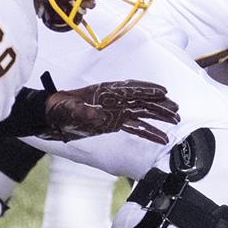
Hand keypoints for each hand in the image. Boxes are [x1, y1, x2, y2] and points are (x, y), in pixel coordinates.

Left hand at [41, 78, 179, 143]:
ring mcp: (116, 111)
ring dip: (159, 116)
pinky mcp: (114, 123)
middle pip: (142, 100)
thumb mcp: (69, 110)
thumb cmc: (60, 109)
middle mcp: (115, 100)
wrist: (52, 116)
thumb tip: (96, 116)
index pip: (131, 90)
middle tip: (176, 109)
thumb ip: (83, 112)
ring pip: (143, 113)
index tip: (163, 92)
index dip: (147, 90)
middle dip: (160, 104)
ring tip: (175, 120)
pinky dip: (149, 132)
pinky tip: (161, 138)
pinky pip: (136, 127)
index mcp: (105, 92)